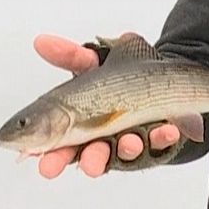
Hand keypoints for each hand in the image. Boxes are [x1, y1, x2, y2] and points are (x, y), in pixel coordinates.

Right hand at [31, 33, 181, 178]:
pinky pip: (161, 143)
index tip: (47, 168)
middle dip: (91, 161)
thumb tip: (41, 41)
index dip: (54, 159)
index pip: (64, 148)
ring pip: (127, 152)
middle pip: (94, 157)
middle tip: (89, 165)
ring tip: (130, 142)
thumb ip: (70, 57)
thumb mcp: (94, 63)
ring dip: (128, 149)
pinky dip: (163, 136)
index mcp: (81, 127)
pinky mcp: (159, 140)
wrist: (161, 75)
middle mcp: (106, 139)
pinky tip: (167, 129)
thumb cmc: (119, 77)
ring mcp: (132, 141)